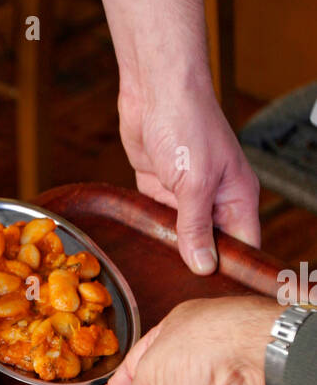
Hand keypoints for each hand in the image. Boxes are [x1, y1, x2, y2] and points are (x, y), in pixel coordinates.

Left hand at [118, 73, 260, 276]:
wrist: (155, 89)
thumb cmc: (188, 122)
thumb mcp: (195, 183)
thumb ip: (197, 226)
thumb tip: (203, 264)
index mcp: (237, 196)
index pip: (242, 245)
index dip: (230, 270)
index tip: (214, 295)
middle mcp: (214, 197)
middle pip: (210, 244)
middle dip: (196, 264)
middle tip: (180, 292)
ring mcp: (186, 193)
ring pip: (181, 234)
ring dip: (170, 249)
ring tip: (159, 277)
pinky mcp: (159, 186)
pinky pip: (157, 219)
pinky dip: (150, 230)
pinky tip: (142, 249)